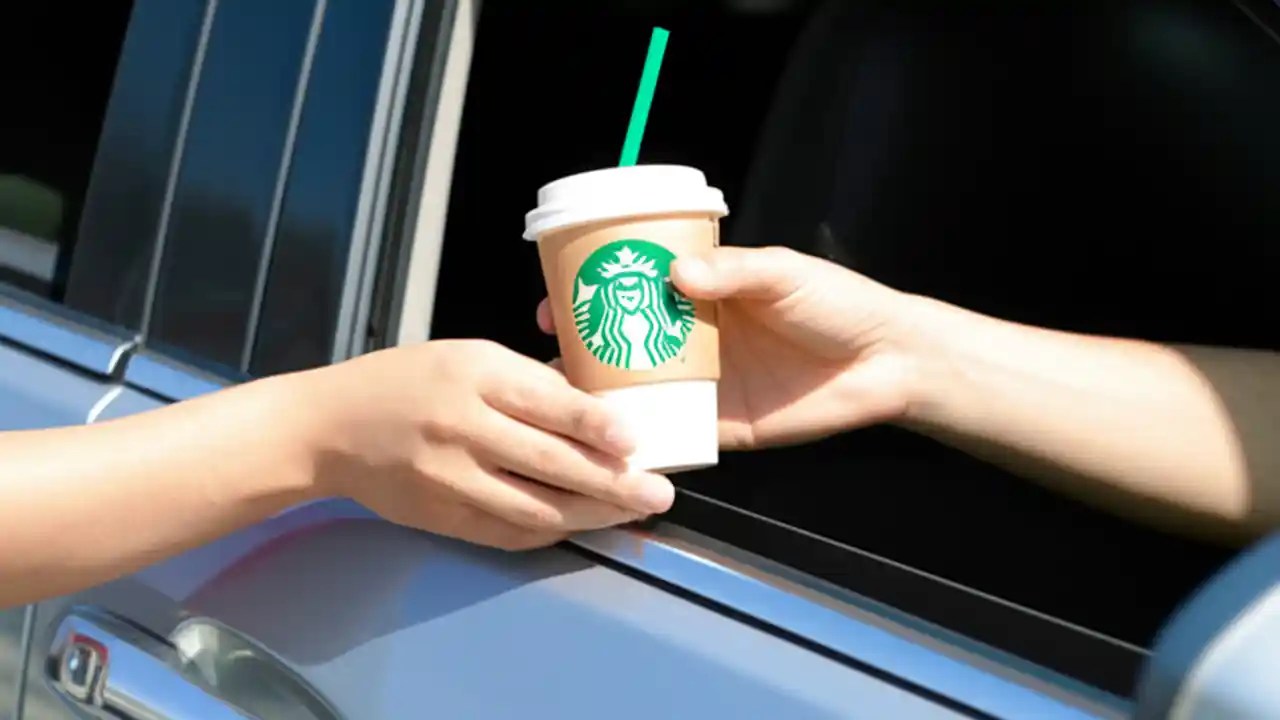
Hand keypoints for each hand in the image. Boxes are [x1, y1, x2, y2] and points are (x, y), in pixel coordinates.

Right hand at [297, 339, 674, 548]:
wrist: (330, 428)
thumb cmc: (407, 380)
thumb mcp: (468, 357)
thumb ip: (529, 381)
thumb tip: (597, 405)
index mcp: (473, 376)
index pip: (544, 403)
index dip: (594, 425)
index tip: (635, 440)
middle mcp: (462, 429)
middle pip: (549, 464)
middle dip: (612, 483)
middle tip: (659, 493)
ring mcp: (450, 480)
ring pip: (534, 508)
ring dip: (591, 515)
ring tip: (631, 513)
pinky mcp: (442, 518)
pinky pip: (508, 532)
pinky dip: (550, 531)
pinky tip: (581, 525)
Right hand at [537, 246, 924, 449]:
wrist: (887, 361)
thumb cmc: (839, 304)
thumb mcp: (783, 274)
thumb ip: (732, 274)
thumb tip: (675, 273)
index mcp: (702, 295)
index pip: (634, 290)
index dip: (594, 292)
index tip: (558, 296)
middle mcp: (694, 339)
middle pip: (624, 343)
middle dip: (581, 347)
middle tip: (549, 349)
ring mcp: (704, 384)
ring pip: (639, 390)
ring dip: (599, 396)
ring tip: (560, 398)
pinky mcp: (722, 426)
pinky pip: (674, 433)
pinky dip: (643, 438)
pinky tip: (607, 443)